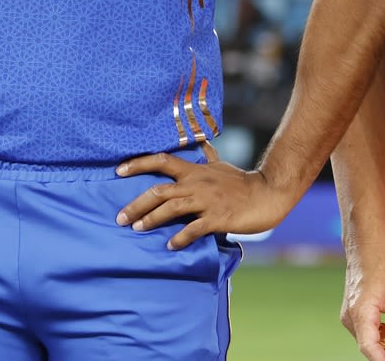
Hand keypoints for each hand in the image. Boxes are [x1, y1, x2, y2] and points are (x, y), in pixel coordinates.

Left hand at [115, 142, 295, 250]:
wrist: (267, 194)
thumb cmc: (241, 182)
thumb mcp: (220, 165)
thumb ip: (207, 155)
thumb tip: (201, 141)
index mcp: (195, 170)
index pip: (162, 161)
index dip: (138, 164)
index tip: (118, 170)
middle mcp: (197, 183)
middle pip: (160, 190)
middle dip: (137, 203)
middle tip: (120, 217)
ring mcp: (207, 201)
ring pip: (172, 208)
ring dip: (151, 219)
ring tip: (137, 229)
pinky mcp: (217, 218)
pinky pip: (194, 228)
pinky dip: (180, 237)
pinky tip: (170, 244)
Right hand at [341, 247, 384, 358]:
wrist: (366, 250)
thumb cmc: (383, 266)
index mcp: (361, 312)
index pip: (369, 348)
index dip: (384, 359)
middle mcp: (350, 318)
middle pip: (371, 347)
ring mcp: (348, 317)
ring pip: (369, 341)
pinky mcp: (351, 315)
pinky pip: (367, 332)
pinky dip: (380, 331)